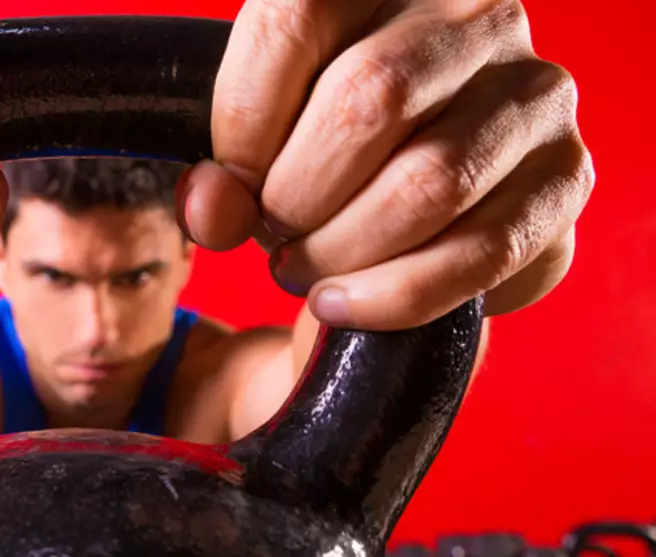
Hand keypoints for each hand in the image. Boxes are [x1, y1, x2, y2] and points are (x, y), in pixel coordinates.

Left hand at [181, 0, 594, 329]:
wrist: (412, 205)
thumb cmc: (325, 153)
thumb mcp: (260, 142)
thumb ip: (225, 169)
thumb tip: (213, 209)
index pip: (293, 23)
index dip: (241, 124)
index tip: (228, 186)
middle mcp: (476, 14)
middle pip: (368, 99)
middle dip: (297, 194)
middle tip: (274, 235)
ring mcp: (534, 92)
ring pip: (430, 181)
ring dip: (343, 249)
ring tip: (305, 270)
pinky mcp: (566, 177)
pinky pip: (484, 250)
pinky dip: (397, 294)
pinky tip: (346, 305)